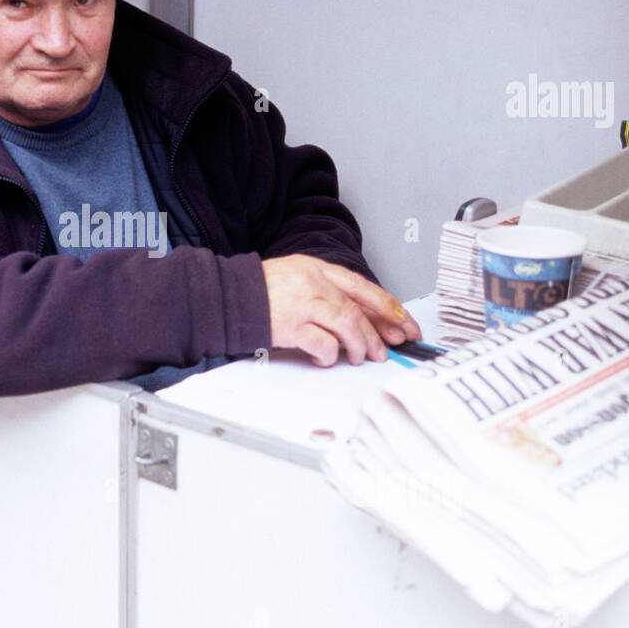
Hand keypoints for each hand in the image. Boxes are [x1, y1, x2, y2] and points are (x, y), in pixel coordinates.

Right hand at [260, 254, 421, 366]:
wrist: (224, 296)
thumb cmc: (257, 292)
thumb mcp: (295, 278)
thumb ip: (324, 293)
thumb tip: (357, 321)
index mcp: (317, 268)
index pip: (363, 287)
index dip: (388, 308)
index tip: (404, 323)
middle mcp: (313, 282)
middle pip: (358, 309)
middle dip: (377, 333)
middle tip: (385, 350)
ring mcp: (303, 303)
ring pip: (348, 324)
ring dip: (359, 345)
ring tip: (359, 357)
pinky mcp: (291, 325)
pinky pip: (323, 344)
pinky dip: (329, 355)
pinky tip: (326, 359)